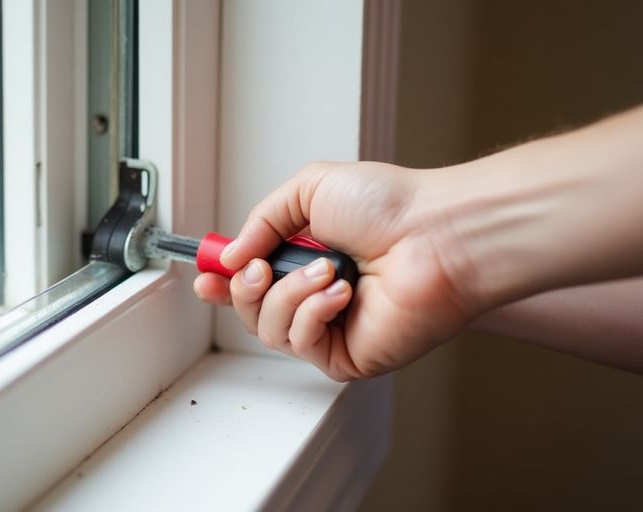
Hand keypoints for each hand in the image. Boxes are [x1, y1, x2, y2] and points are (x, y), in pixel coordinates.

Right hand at [193, 161, 481, 380]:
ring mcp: (332, 328)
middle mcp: (317, 295)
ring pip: (269, 329)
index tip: (206, 275)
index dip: (222, 282)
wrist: (437, 234)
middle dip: (243, 289)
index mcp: (308, 256)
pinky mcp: (347, 355)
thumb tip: (229, 255)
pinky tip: (341, 292)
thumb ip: (262, 219)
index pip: (251, 281)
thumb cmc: (392, 207)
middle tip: (256, 267)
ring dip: (287, 293)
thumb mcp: (309, 188)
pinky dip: (312, 313)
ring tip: (325, 269)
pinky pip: (301, 343)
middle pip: (249, 311)